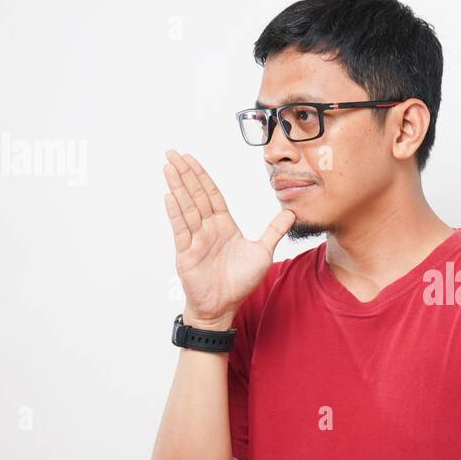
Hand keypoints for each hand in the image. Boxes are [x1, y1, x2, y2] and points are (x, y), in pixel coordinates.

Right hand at [162, 150, 294, 327]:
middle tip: (173, 153)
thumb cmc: (240, 282)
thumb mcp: (263, 252)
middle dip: (185, 173)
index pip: (212, 195)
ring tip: (168, 166)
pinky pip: (181, 230)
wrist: (224, 307)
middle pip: (195, 195)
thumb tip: (292, 213)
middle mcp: (207, 229)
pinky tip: (170, 196)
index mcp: (224, 225)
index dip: (202, 176)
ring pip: (186, 207)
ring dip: (177, 186)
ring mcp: (195, 240)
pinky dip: (176, 213)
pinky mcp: (186, 253)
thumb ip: (274, 231)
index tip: (191, 158)